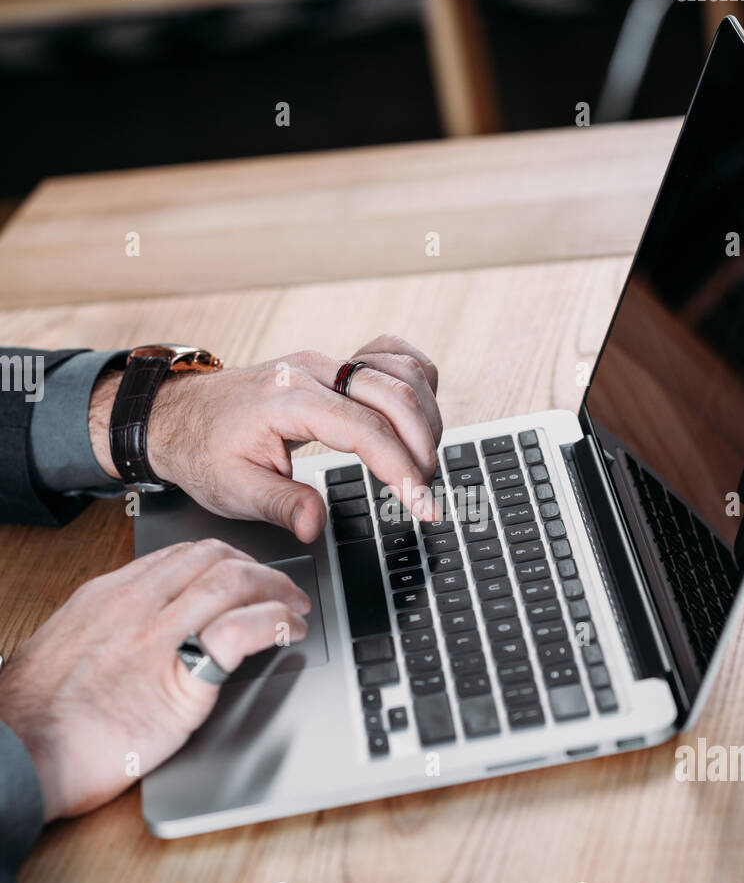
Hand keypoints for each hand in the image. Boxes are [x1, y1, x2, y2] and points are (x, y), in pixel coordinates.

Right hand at [0, 541, 309, 821]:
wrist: (17, 755)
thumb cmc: (36, 720)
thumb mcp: (70, 652)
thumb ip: (107, 636)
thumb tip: (137, 643)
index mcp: (107, 597)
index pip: (181, 556)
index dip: (225, 562)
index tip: (244, 577)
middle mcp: (133, 605)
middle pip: (213, 559)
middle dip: (257, 569)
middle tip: (281, 592)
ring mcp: (155, 638)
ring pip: (231, 582)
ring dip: (276, 591)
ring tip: (293, 609)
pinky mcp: (177, 680)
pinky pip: (238, 631)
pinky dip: (274, 624)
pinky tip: (287, 632)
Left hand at [90, 335, 442, 540]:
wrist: (178, 415)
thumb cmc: (204, 450)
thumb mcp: (233, 489)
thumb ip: (280, 505)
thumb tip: (314, 525)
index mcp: (289, 400)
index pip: (367, 432)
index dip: (404, 471)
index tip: (424, 505)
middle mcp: (313, 371)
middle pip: (397, 395)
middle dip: (424, 446)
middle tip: (425, 490)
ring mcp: (326, 362)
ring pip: (402, 370)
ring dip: (426, 414)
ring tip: (424, 460)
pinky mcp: (333, 364)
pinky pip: (391, 357)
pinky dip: (416, 383)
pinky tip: (417, 416)